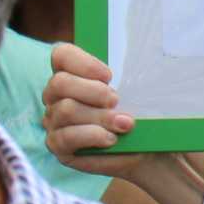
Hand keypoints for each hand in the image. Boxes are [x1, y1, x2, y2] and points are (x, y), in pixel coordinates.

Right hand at [44, 42, 203, 203]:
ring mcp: (54, 122)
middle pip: (60, 83)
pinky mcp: (59, 146)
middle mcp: (57, 97)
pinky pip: (64, 137)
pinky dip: (92, 136)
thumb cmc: (141, 114)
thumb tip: (142, 55)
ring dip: (99, 116)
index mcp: (72, 75)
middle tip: (117, 100)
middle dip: (93, 91)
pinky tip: (112, 139)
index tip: (110, 75)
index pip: (61, 56)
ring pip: (65, 110)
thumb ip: (128, 75)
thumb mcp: (137, 91)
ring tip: (124, 124)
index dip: (82, 62)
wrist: (149, 148)